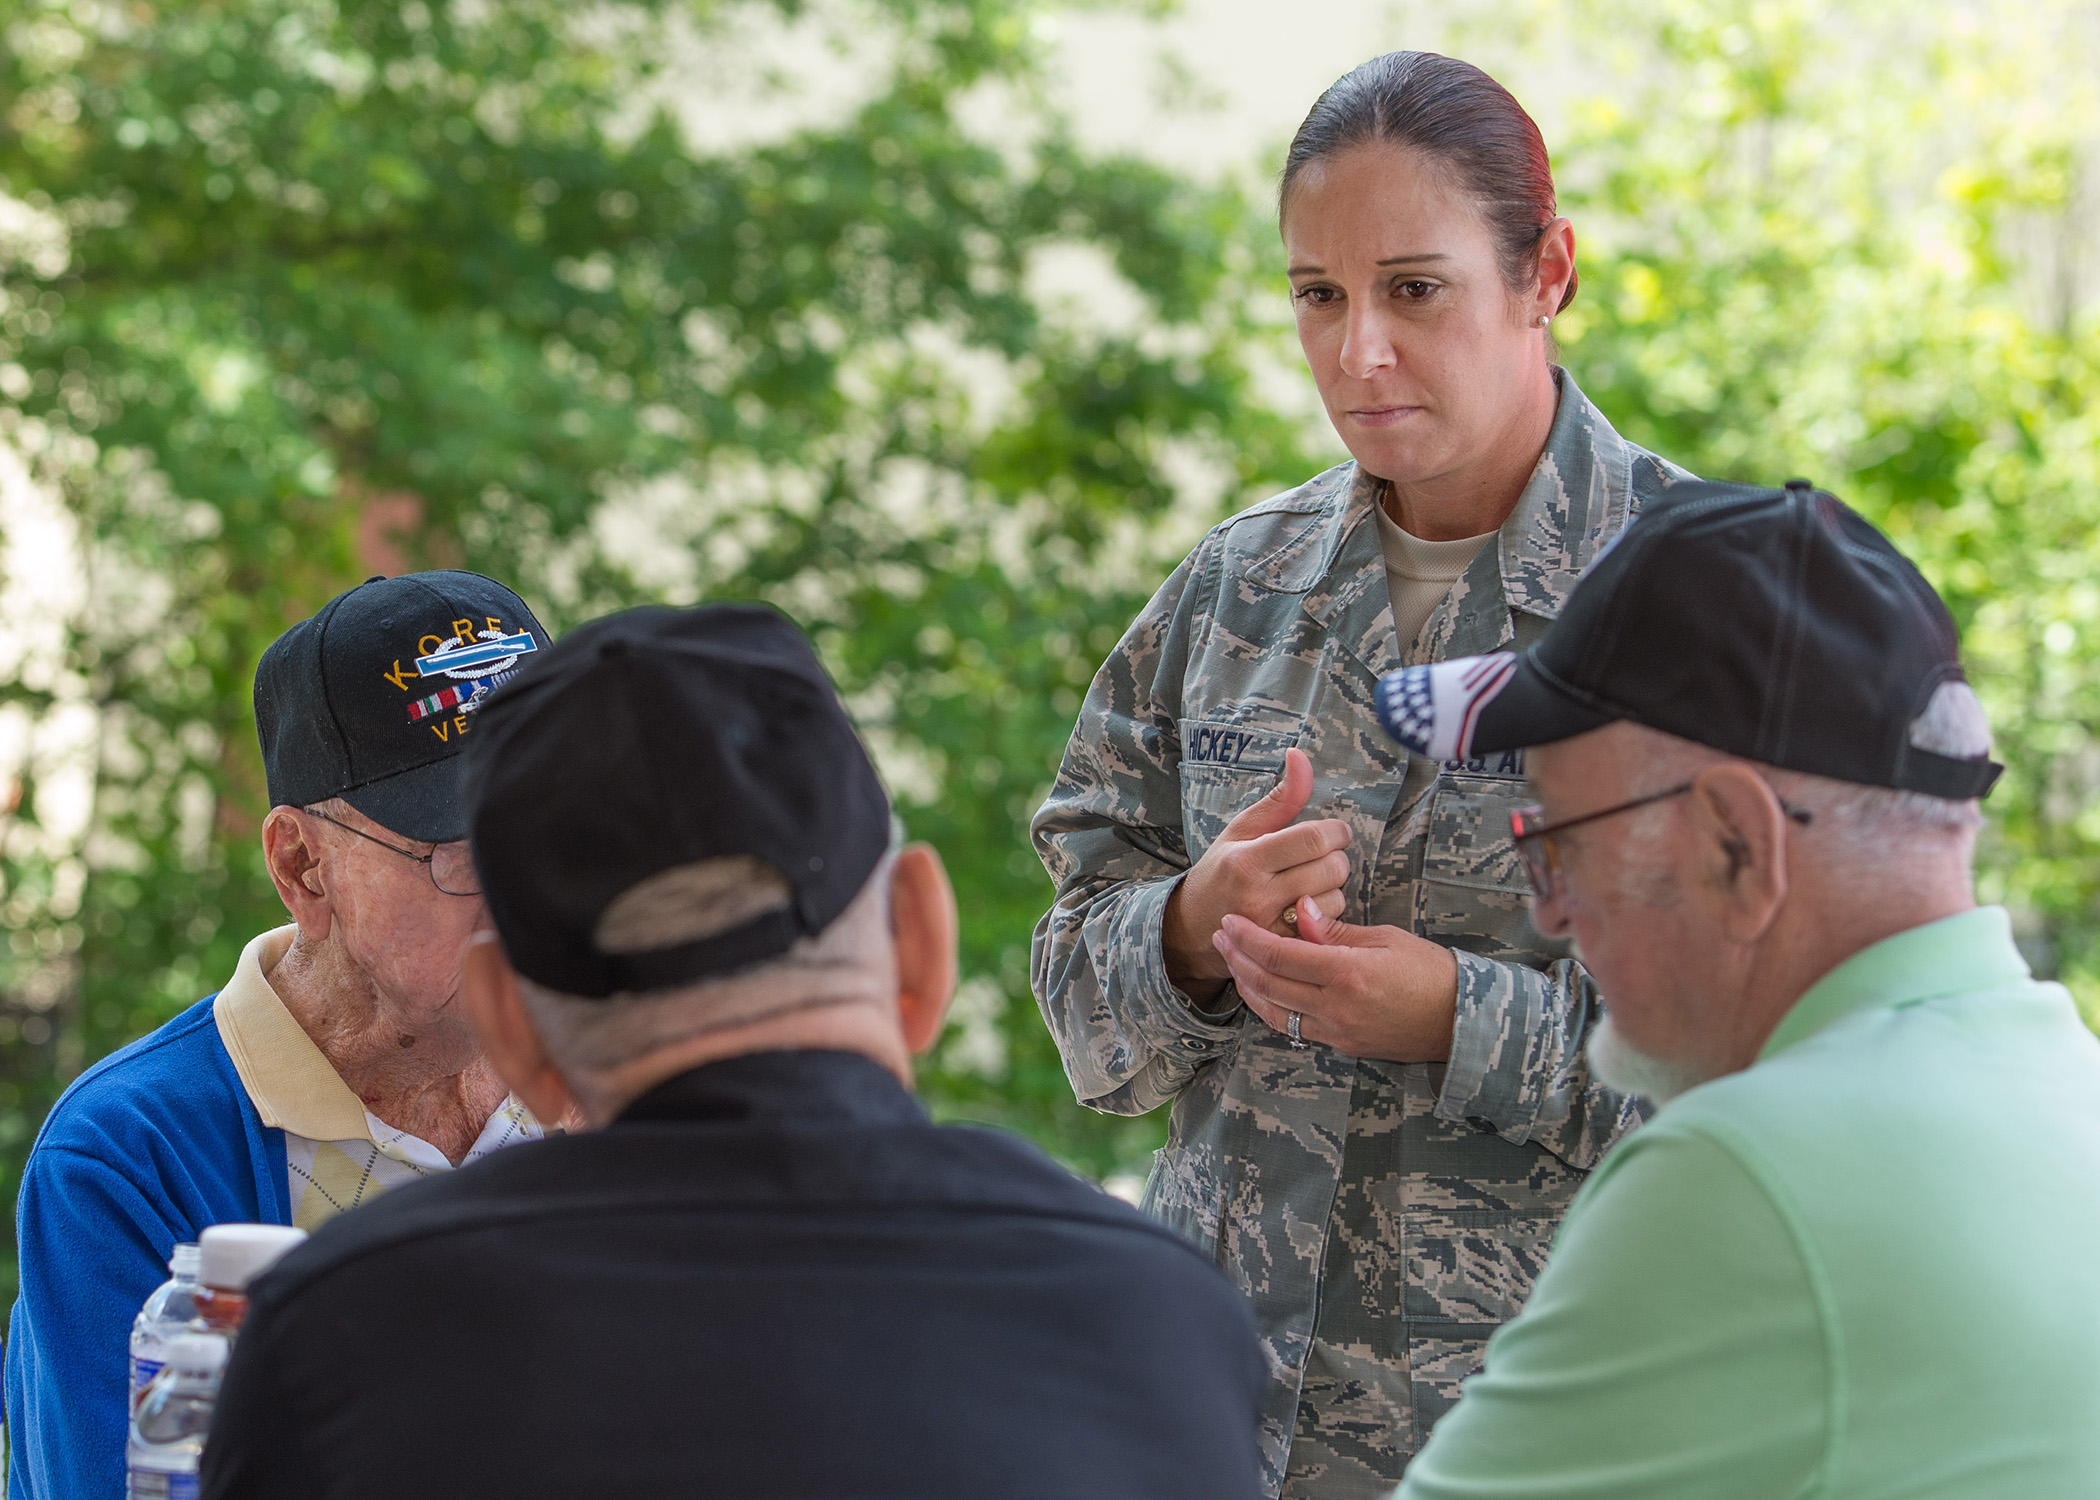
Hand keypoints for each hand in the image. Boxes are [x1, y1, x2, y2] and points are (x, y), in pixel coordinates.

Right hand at [1163, 749, 1351, 1005]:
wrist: (1192, 928)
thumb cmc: (1222, 870)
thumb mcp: (1243, 829)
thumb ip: (1280, 797)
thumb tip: (1300, 755)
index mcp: (1247, 860)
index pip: (1315, 838)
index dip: (1336, 831)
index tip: (1335, 832)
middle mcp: (1258, 896)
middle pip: (1332, 868)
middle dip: (1336, 857)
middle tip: (1322, 857)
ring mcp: (1271, 928)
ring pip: (1336, 898)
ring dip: (1333, 888)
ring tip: (1311, 883)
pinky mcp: (1283, 949)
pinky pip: (1328, 926)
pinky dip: (1326, 913)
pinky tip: (1308, 907)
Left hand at [1212, 895, 1457, 1061]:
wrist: (1461, 1020)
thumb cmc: (1430, 971)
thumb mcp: (1385, 938)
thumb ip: (1334, 929)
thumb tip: (1297, 907)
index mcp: (1346, 974)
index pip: (1279, 955)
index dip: (1248, 937)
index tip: (1230, 921)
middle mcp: (1335, 1008)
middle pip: (1267, 984)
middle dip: (1237, 958)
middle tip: (1220, 935)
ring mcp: (1336, 1031)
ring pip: (1273, 1011)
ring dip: (1246, 984)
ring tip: (1232, 960)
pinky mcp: (1340, 1045)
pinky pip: (1292, 1028)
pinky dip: (1269, 1007)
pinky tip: (1259, 989)